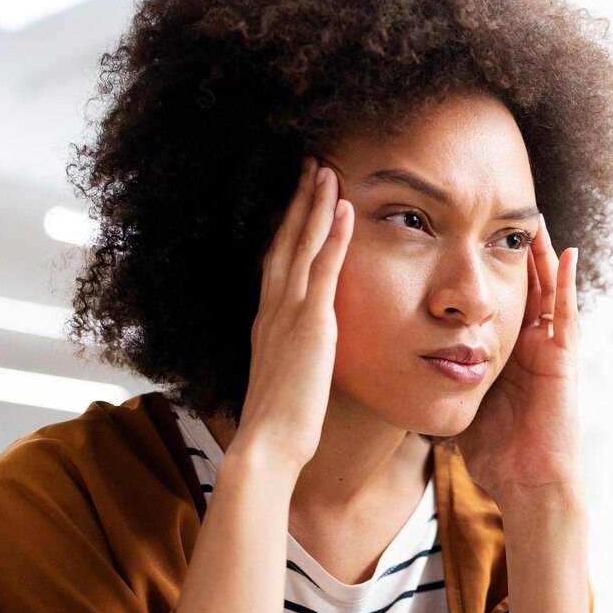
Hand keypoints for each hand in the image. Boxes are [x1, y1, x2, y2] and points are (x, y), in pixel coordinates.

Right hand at [235, 158, 352, 469]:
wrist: (268, 446)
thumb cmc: (280, 425)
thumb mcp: (286, 381)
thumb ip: (293, 360)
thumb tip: (303, 358)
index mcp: (267, 322)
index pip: (275, 262)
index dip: (284, 227)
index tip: (295, 200)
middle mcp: (272, 310)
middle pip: (284, 242)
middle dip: (297, 202)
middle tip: (309, 166)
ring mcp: (288, 314)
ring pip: (301, 245)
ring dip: (315, 205)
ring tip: (327, 170)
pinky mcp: (310, 324)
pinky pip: (324, 269)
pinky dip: (333, 236)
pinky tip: (345, 208)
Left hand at [455, 215, 582, 508]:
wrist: (524, 482)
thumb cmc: (492, 452)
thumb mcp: (455, 400)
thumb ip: (433, 376)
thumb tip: (392, 362)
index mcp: (503, 352)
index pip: (491, 299)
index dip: (481, 268)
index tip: (461, 236)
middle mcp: (527, 344)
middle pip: (521, 285)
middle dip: (512, 251)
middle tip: (501, 213)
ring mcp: (548, 349)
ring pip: (546, 290)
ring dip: (541, 255)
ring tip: (534, 218)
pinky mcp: (563, 360)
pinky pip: (566, 314)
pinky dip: (567, 283)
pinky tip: (566, 252)